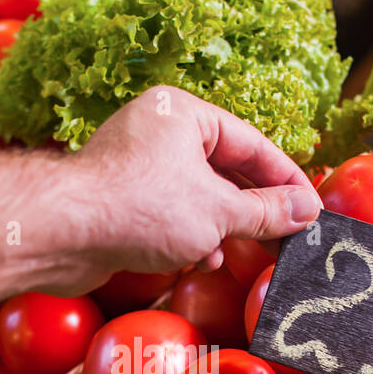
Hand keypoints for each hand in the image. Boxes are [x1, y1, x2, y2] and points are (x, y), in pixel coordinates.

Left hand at [53, 86, 321, 289]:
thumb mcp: (218, 211)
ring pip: (196, 195)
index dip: (284, 179)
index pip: (250, 143)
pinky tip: (203, 259)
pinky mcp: (119, 202)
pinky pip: (169, 214)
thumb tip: (304, 211)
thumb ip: (265, 212)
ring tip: (247, 250)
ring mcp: (135, 167)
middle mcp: (157, 132)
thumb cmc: (139, 207)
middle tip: (286, 234)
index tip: (309, 208)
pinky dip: (191, 236)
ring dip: (222, 226)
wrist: (63, 234)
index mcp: (183, 113)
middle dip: (253, 206)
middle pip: (223, 169)